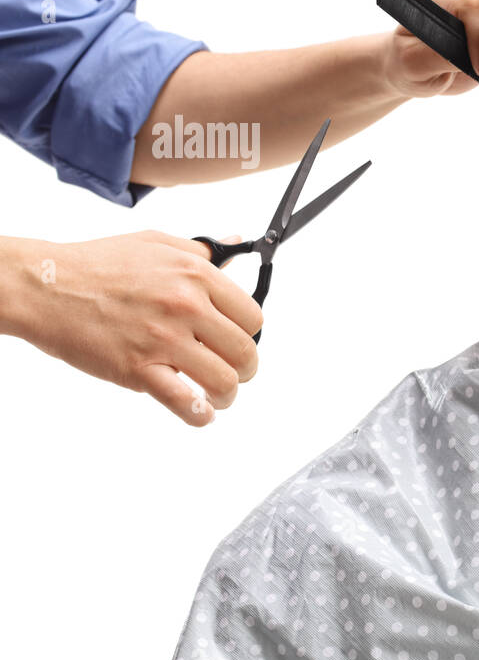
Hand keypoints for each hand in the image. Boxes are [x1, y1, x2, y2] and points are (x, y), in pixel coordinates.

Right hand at [14, 231, 262, 425]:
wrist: (45, 286)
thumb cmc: (97, 264)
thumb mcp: (157, 244)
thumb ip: (201, 251)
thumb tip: (236, 246)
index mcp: (196, 275)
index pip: (252, 316)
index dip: (248, 334)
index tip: (237, 341)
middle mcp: (185, 306)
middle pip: (244, 351)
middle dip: (245, 368)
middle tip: (234, 372)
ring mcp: (162, 339)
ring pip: (223, 380)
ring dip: (226, 395)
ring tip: (216, 396)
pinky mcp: (137, 369)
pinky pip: (185, 402)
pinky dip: (200, 415)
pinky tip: (200, 415)